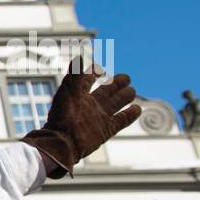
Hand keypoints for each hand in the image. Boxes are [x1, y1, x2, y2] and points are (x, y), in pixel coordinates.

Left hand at [21, 59, 141, 178]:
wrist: (62, 143)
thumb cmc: (62, 117)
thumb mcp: (67, 91)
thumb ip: (75, 74)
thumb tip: (80, 57)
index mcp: (79, 95)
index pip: (88, 80)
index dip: (93, 73)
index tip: (100, 69)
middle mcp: (90, 106)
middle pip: (106, 92)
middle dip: (116, 84)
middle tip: (126, 78)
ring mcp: (99, 118)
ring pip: (115, 104)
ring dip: (124, 97)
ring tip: (132, 90)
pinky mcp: (106, 131)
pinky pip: (121, 121)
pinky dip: (129, 115)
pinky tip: (137, 109)